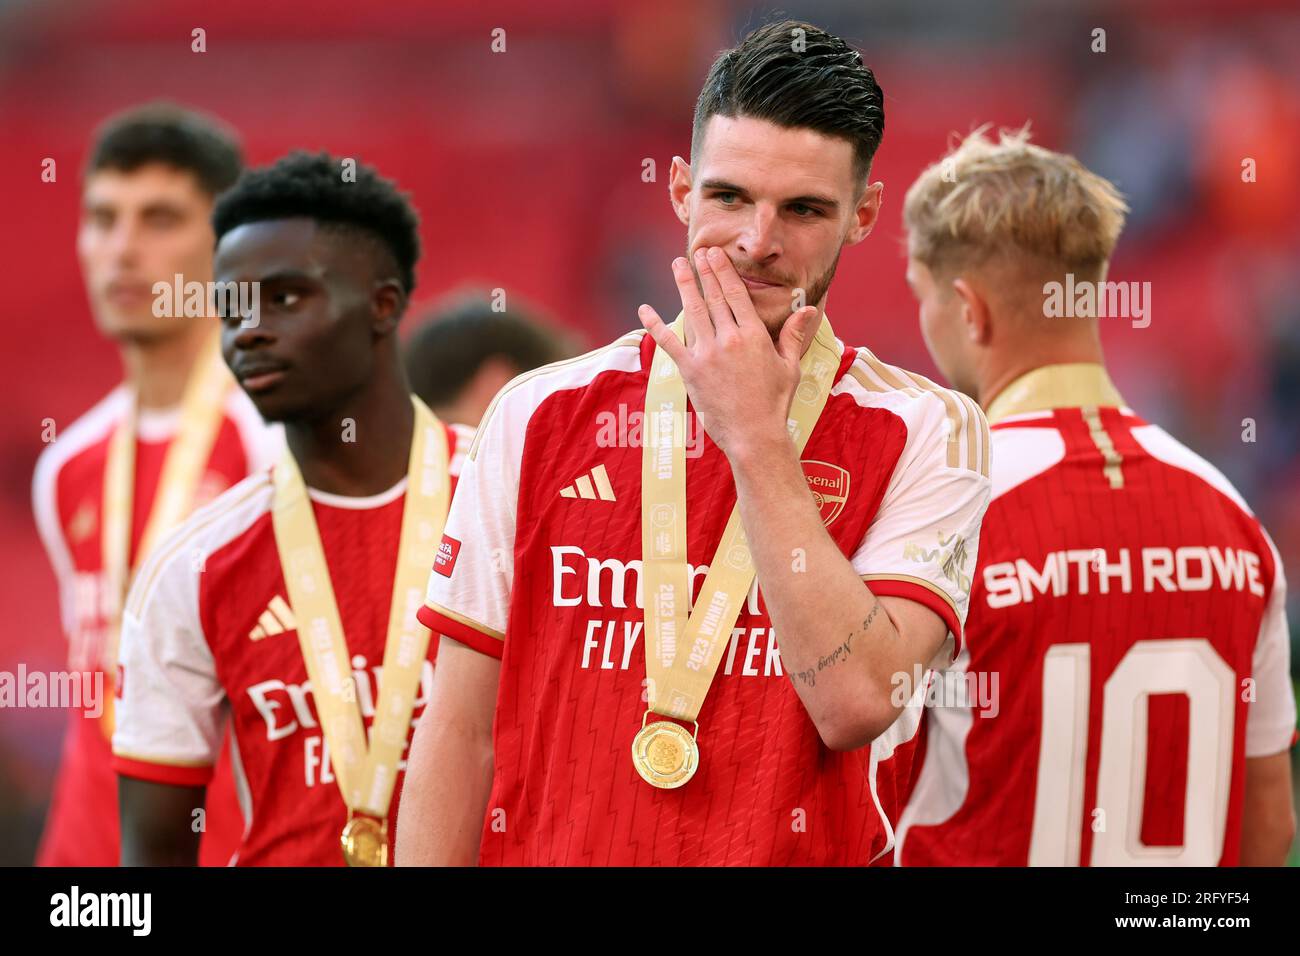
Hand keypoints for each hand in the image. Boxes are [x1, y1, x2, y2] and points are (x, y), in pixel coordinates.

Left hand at [637, 247, 820, 461]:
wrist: (754, 435)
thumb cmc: (775, 403)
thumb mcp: (790, 366)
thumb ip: (793, 334)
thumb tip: (807, 309)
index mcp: (754, 336)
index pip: (735, 294)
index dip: (724, 272)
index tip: (716, 255)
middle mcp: (729, 340)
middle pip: (713, 297)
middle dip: (704, 272)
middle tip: (697, 252)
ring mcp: (707, 355)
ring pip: (693, 312)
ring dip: (684, 286)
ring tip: (678, 265)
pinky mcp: (690, 371)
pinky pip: (669, 343)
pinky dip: (655, 325)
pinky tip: (645, 309)